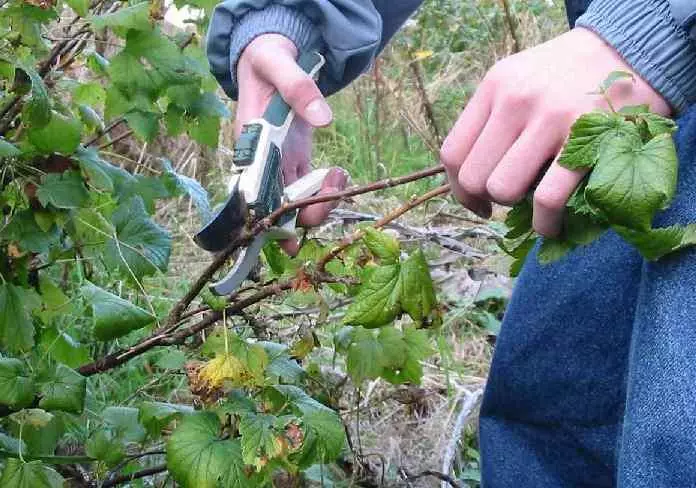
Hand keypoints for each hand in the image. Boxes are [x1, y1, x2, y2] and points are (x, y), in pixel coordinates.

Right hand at [237, 34, 348, 253]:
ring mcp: (280, 163)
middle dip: (304, 214)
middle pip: (277, 207)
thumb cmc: (267, 60)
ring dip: (321, 202)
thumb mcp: (278, 64)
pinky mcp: (296, 159)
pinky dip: (327, 190)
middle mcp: (262, 162)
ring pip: (296, 202)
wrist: (271, 55)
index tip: (287, 239)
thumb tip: (324, 119)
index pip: (253, 194)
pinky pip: (309, 188)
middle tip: (330, 198)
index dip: (268, 220)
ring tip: (339, 175)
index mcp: (250, 145)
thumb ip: (298, 88)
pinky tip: (339, 173)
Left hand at [439, 27, 670, 236]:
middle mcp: (516, 99)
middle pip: (474, 177)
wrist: (631, 48)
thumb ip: (492, 118)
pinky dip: (545, 223)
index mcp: (494, 86)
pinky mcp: (587, 139)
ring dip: (516, 209)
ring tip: (532, 205)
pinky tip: (551, 225)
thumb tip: (472, 178)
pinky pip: (547, 199)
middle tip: (508, 201)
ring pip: (503, 190)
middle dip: (487, 199)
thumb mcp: (519, 78)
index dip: (459, 189)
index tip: (476, 201)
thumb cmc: (568, 74)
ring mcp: (550, 118)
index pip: (452, 152)